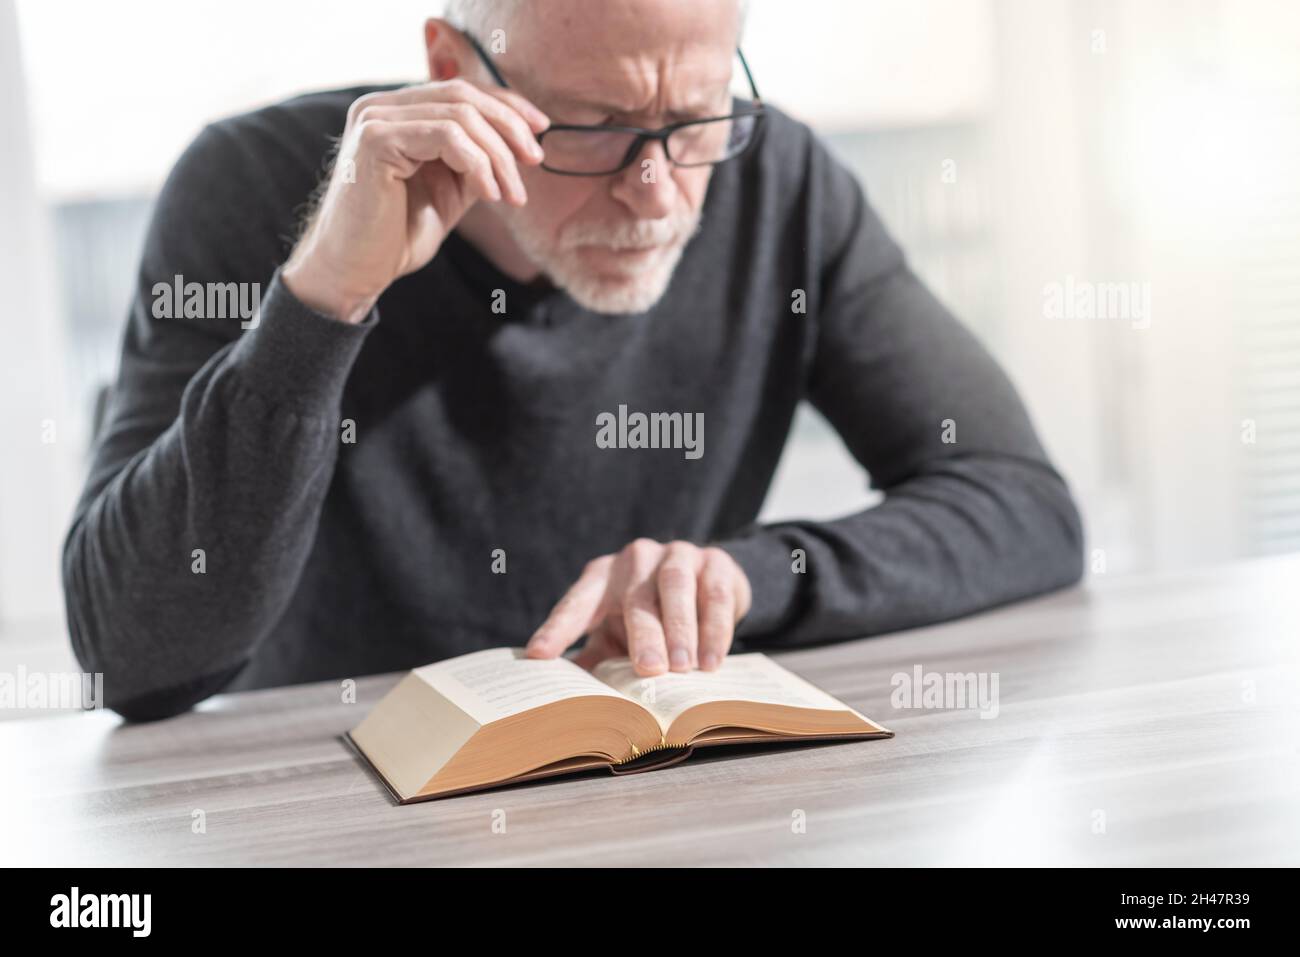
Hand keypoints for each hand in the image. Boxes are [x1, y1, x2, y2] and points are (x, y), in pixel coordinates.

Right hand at [282, 79, 548, 322]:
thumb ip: (475, 158)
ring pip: (460, 116)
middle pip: (464, 95)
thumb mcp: (450, 188)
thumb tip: (521, 139)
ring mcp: (376, 119)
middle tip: (534, 162)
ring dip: (498, 157)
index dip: (506, 105)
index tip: (540, 131)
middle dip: (509, 128)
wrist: (359, 270)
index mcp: (397, 111)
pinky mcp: (376, 139)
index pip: (461, 90)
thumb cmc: (398, 234)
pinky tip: (489, 194)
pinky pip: (446, 136)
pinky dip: (478, 164)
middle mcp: (381, 106)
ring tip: (512, 195)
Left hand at [526, 539, 752, 675]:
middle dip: (643, 635)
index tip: (538, 656)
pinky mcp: (715, 561)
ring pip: (676, 588)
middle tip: (648, 670)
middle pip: (636, 598)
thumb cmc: (652, 613)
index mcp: (602, 577)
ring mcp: (677, 554)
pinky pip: (714, 595)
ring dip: (681, 630)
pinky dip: (714, 630)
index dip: (558, 628)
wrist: (708, 582)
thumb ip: (594, 657)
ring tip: (684, 668)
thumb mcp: (618, 632)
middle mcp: (636, 559)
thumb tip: (560, 697)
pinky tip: (712, 660)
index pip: (576, 602)